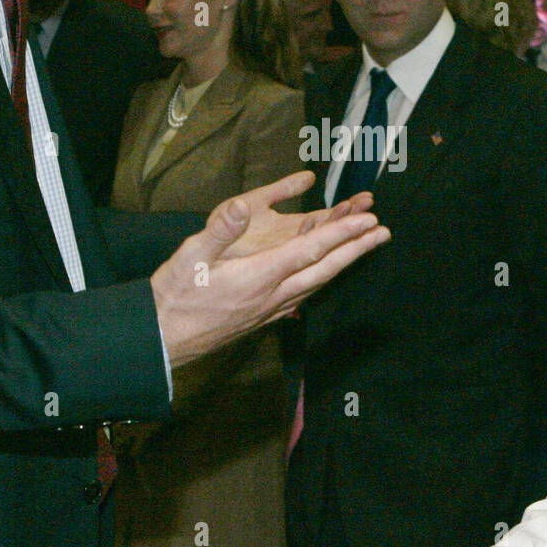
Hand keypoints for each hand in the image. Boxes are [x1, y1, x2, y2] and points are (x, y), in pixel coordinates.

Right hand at [151, 173, 388, 368]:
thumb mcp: (189, 256)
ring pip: (317, 284)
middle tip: (383, 232)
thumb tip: (243, 206)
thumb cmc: (174, 295)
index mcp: (260, 275)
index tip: (368, 220)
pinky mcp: (263, 317)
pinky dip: (322, 281)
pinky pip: (303, 296)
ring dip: (344, 264)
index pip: (311, 250)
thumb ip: (219, 230)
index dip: (343, 234)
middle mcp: (273, 294)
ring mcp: (270, 309)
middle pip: (325, 269)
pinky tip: (324, 278)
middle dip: (356, 249)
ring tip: (363, 249)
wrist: (163, 340)